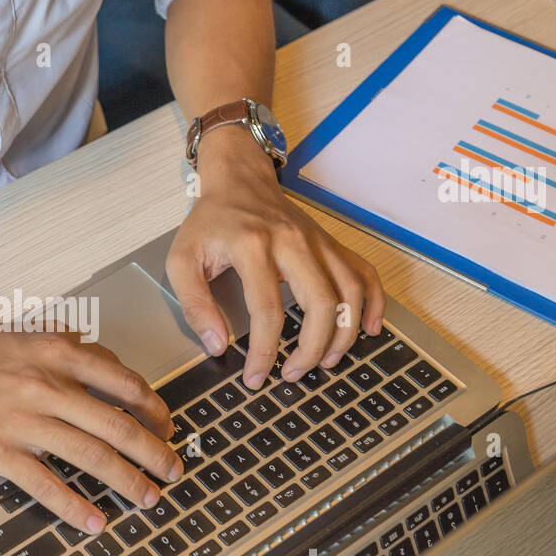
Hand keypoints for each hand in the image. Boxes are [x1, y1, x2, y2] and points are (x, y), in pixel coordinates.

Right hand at [0, 327, 182, 533]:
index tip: (167, 428)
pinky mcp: (0, 451)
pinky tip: (94, 521)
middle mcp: (47, 386)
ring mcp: (24, 421)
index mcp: (59, 353)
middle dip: (153, 453)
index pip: (124, 384)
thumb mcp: (30, 333)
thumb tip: (109, 366)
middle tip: (173, 471)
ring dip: (126, 481)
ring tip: (147, 498)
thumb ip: (71, 346)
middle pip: (117, 425)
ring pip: (90, 456)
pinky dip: (73, 505)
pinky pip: (45, 483)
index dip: (154, 410)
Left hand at [167, 126, 385, 387]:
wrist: (238, 179)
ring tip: (327, 361)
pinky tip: (369, 329)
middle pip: (321, 304)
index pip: (267, 310)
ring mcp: (318, 241)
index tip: (255, 377)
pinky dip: (374, 303)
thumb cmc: (210, 222)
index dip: (264, 352)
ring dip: (344, 333)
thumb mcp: (182, 260)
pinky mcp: (331, 242)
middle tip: (293, 375)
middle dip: (311, 349)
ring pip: (350, 291)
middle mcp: (293, 242)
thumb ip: (194, 305)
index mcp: (253, 246)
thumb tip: (217, 345)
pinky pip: (364, 273)